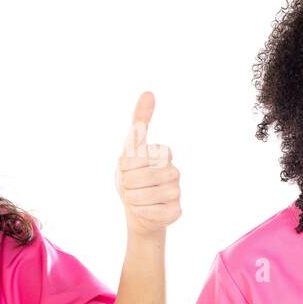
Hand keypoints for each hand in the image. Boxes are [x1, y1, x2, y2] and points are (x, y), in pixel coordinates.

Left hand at [115, 91, 180, 236]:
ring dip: (132, 198)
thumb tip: (149, 92)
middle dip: (126, 183)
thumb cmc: (132, 177)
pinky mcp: (176, 211)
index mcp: (164, 153)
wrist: (136, 211)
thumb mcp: (130, 148)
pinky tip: (144, 210)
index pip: (137, 156)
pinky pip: (152, 211)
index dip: (125, 165)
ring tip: (135, 198)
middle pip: (139, 176)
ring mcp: (177, 192)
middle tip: (130, 187)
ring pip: (145, 195)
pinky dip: (141, 211)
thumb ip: (140, 121)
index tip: (127, 169)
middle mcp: (174, 171)